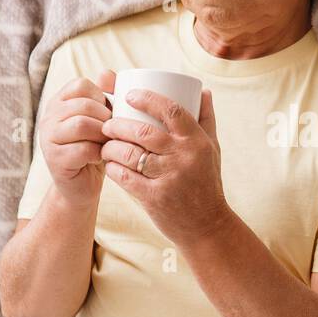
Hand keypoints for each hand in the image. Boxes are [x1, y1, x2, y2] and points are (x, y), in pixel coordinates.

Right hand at [40, 70, 115, 208]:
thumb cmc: (94, 148)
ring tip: (107, 143)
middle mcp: (48, 117)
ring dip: (102, 135)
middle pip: (84, 105)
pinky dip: (98, 153)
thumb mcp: (101, 120)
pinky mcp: (54, 159)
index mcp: (58, 102)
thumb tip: (108, 73)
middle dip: (106, 118)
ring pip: (82, 125)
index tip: (108, 112)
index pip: (81, 85)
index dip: (102, 97)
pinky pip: (83, 149)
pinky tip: (101, 157)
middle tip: (113, 132)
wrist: (81, 186)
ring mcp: (48, 138)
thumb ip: (104, 96)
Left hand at [100, 87, 228, 247]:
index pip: (171, 110)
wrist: (207, 226)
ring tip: (105, 144)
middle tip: (107, 124)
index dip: (147, 98)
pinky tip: (108, 164)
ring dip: (111, 146)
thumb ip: (207, 119)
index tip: (128, 95)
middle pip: (143, 130)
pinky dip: (113, 168)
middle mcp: (183, 157)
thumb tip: (203, 90)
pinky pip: (125, 177)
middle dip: (118, 124)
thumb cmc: (207, 183)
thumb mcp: (212, 150)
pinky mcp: (154, 197)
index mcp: (196, 141)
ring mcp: (168, 178)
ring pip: (130, 153)